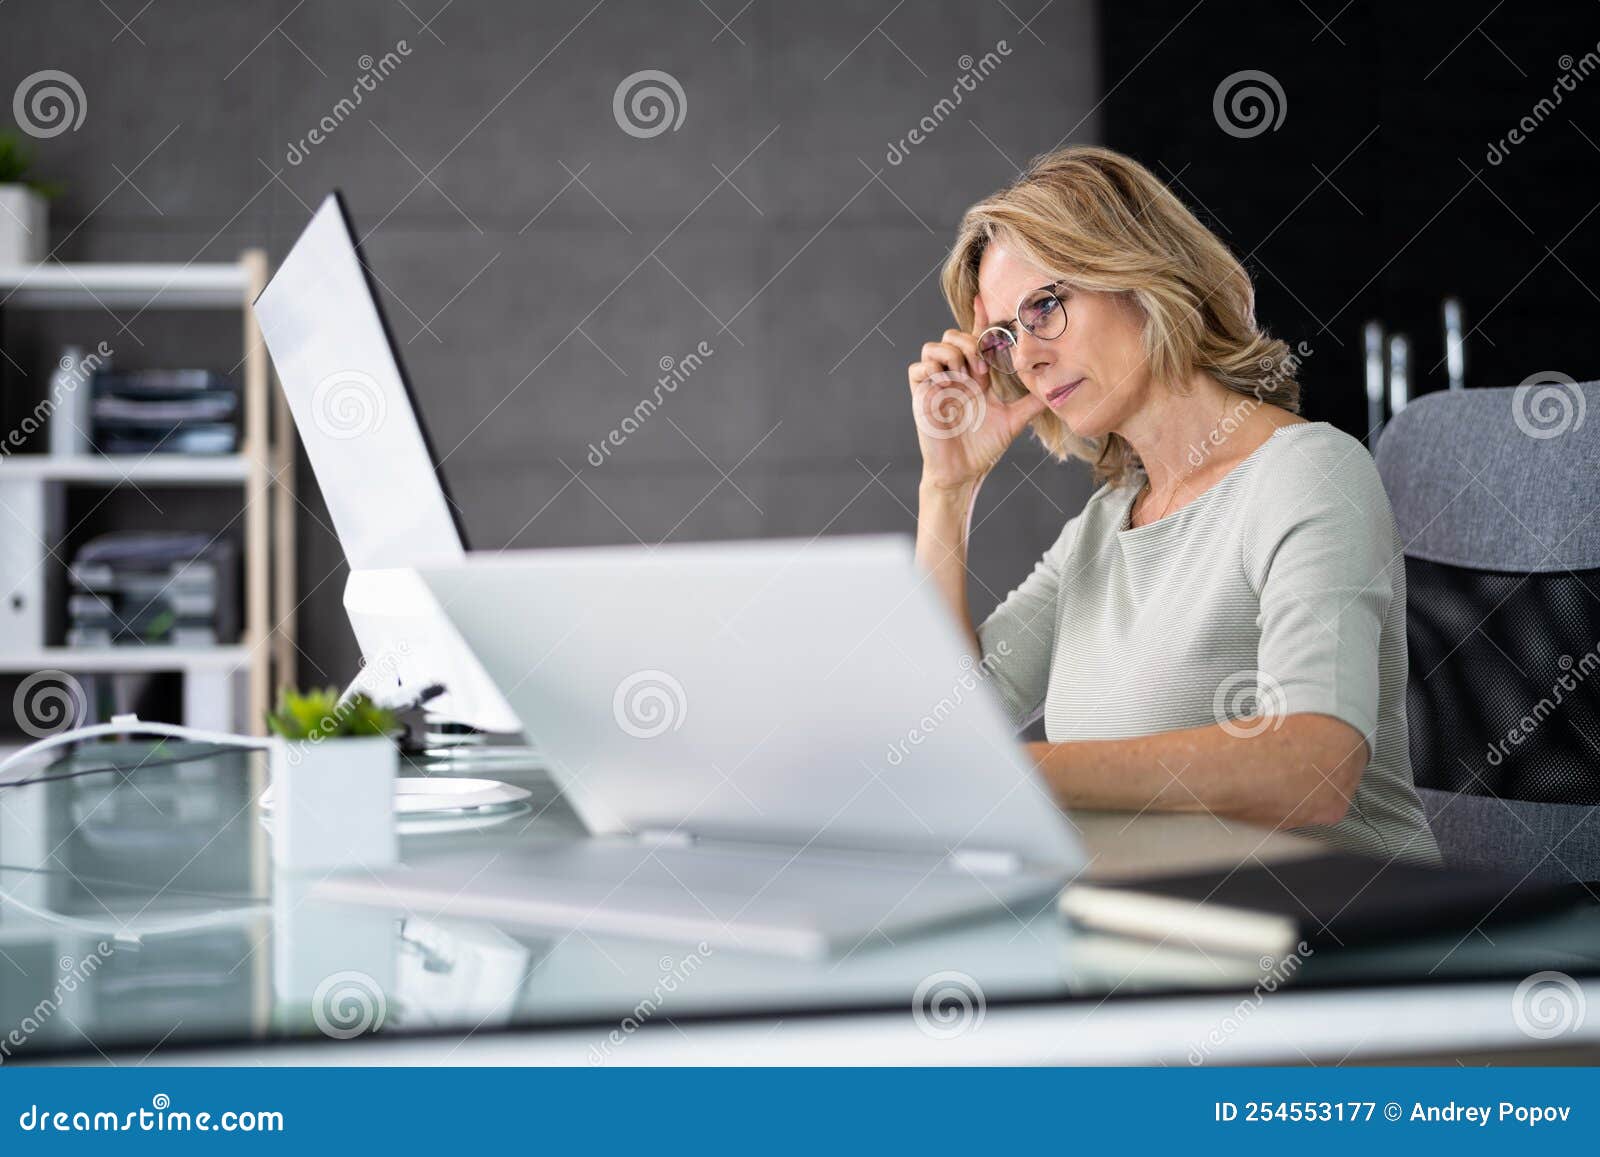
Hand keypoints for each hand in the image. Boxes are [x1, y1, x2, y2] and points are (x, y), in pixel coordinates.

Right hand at [907, 295, 1044, 491]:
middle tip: (983, 369)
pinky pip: (917, 368)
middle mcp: (954, 375)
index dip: (980, 318)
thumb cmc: (984, 448)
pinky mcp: (921, 396)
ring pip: (933, 346)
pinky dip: (931, 369)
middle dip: (969, 344)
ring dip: (951, 354)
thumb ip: (1032, 403)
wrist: (963, 472)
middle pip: (953, 335)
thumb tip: (1058, 391)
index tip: (985, 300)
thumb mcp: (1013, 420)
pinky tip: (948, 383)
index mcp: (974, 376)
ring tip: (965, 375)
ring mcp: (936, 384)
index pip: (975, 339)